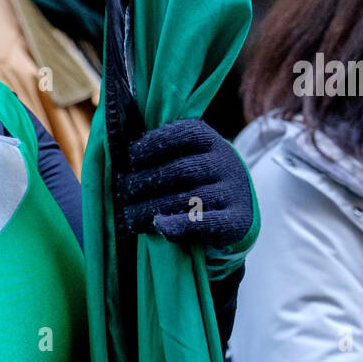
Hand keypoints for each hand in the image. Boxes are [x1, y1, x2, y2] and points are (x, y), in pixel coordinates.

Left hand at [121, 118, 254, 247]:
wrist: (239, 207)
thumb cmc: (199, 179)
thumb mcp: (189, 156)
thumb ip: (162, 151)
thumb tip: (123, 153)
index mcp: (211, 141)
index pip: (181, 135)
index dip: (152, 144)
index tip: (131, 159)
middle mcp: (226, 163)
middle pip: (180, 170)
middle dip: (145, 181)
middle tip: (125, 192)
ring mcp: (233, 191)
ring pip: (187, 198)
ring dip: (152, 208)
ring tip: (131, 215)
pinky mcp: (237, 220)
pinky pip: (204, 222)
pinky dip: (178, 225)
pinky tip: (159, 226)